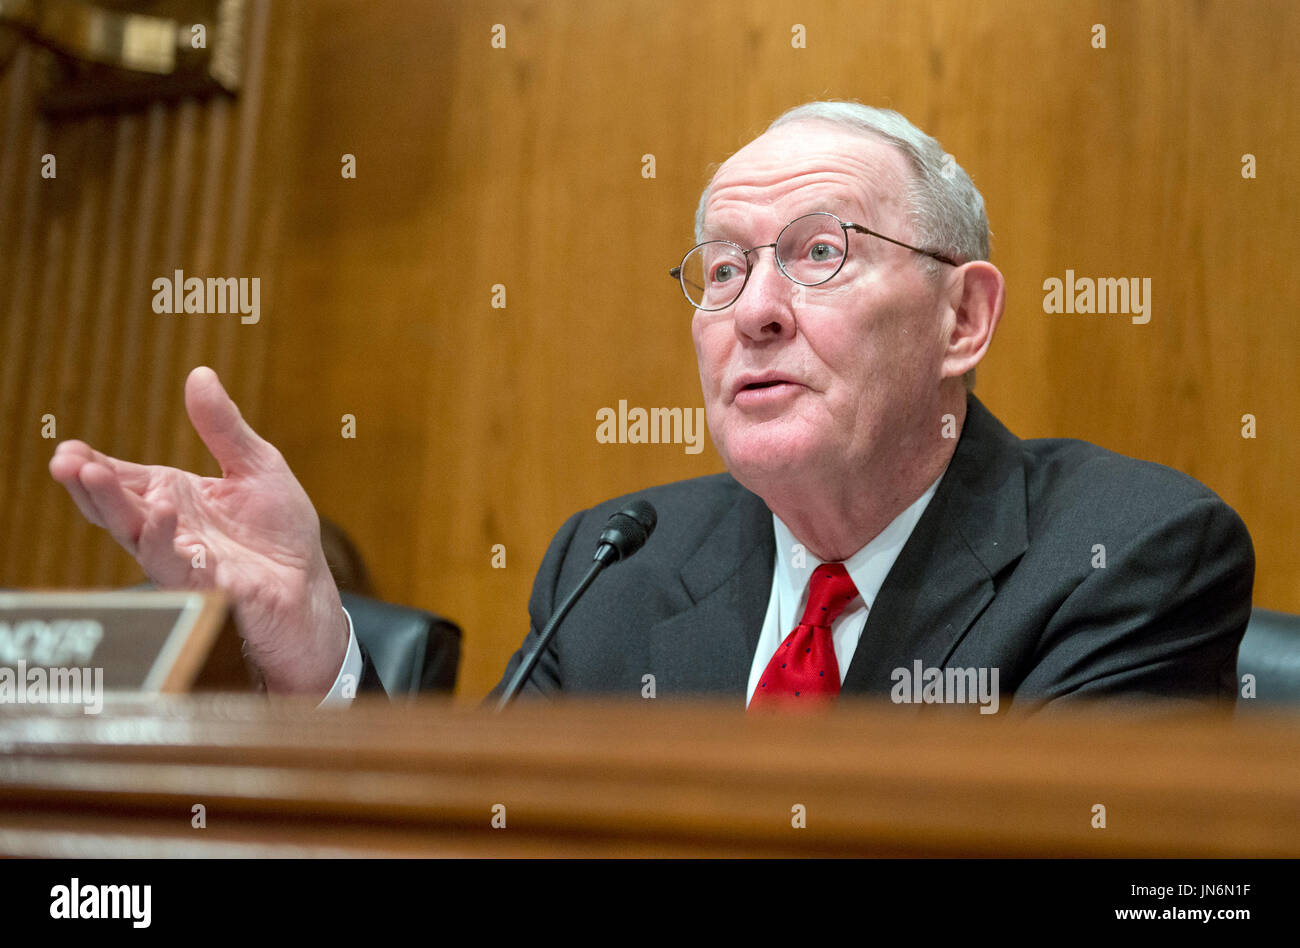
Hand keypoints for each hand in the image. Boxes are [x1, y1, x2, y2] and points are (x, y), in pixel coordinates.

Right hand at [48, 366, 348, 695]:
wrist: (308, 585)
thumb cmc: (279, 532)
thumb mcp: (257, 465)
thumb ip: (224, 427)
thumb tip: (199, 374)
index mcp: (176, 497)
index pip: (124, 480)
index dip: (93, 466)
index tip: (68, 449)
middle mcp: (170, 529)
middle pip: (117, 507)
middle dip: (89, 485)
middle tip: (64, 461)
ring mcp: (184, 558)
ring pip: (136, 535)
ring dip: (115, 506)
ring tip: (93, 477)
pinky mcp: (207, 583)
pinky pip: (176, 564)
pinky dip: (163, 539)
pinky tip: (161, 512)